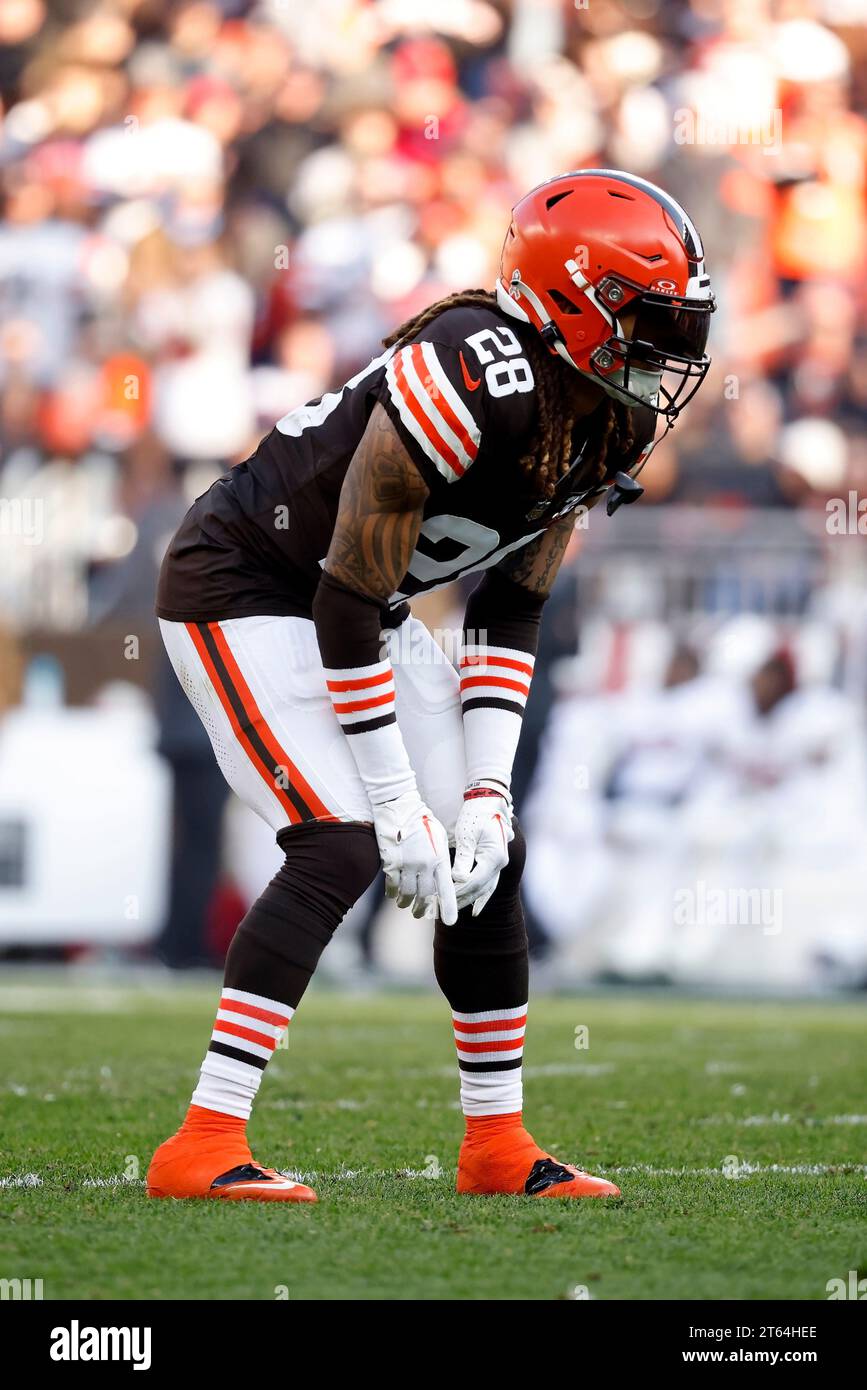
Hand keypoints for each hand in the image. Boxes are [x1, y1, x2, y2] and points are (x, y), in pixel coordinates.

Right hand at [373, 790, 457, 924]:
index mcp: (439, 858)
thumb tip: (443, 879)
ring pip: (407, 893)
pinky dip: (392, 893)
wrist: (400, 805)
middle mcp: (425, 863)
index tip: (451, 922)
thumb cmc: (422, 821)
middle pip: (425, 896)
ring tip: (405, 905)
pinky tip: (393, 895)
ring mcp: (407, 863)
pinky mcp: (391, 861)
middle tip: (419, 914)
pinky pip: (392, 885)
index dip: (448, 907)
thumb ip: (441, 860)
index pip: (446, 889)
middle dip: (422, 909)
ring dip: (406, 902)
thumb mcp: (439, 838)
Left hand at [452, 787, 513, 916]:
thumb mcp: (467, 835)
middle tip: (444, 909)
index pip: (474, 880)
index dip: (459, 890)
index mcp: (494, 856)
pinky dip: (481, 897)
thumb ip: (463, 858)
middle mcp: (500, 863)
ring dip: (469, 900)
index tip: (443, 897)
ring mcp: (500, 864)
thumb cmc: (476, 815)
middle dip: (462, 899)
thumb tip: (458, 879)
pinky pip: (488, 884)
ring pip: (485, 889)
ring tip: (456, 911)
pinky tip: (475, 910)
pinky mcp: (495, 863)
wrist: (488, 802)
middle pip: (480, 888)